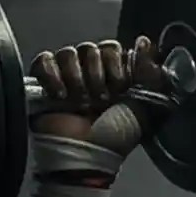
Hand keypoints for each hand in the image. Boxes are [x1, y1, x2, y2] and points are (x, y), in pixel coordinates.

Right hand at [29, 36, 168, 149]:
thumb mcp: (146, 107)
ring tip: (81, 102)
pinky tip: (61, 96)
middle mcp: (91, 73)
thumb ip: (151, 74)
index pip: (112, 48)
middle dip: (97, 74)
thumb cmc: (116, 137)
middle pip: (90, 48)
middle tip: (100, 98)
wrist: (86, 154)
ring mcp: (66, 77)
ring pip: (68, 53)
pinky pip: (44, 60)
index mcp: (115, 76)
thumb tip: (145, 42)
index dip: (115, 64)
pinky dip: (53, 75)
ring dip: (77, 78)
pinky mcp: (44, 83)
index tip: (120, 87)